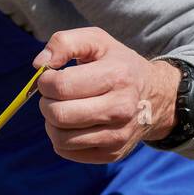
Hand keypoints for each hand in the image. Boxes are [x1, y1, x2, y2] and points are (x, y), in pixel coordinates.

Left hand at [32, 27, 180, 163]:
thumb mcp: (96, 40)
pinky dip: (61, 139)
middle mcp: (121, 108)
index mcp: (116, 76)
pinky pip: (67, 151)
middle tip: (53, 96)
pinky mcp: (112, 154)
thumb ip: (64, 42)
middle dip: (45, 103)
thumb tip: (38, 64)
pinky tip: (72, 124)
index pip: (61, 86)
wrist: (155, 96)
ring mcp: (118, 135)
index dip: (45, 82)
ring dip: (51, 123)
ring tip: (62, 109)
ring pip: (60, 138)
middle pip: (58, 115)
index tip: (50, 78)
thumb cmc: (117, 64)